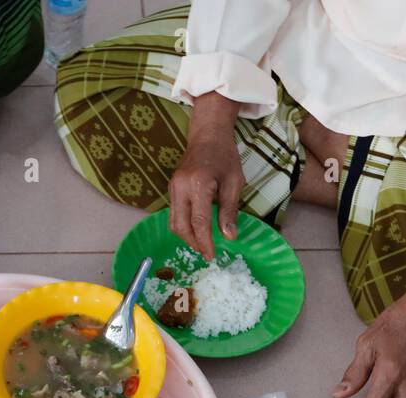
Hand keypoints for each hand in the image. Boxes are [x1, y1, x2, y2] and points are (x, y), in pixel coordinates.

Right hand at [168, 94, 244, 259]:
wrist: (207, 135)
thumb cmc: (225, 156)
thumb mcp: (234, 182)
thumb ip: (229, 211)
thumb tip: (229, 237)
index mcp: (199, 184)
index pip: (199, 221)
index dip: (205, 242)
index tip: (212, 255)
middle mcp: (181, 187)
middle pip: (181, 226)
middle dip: (193, 243)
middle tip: (207, 252)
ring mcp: (172, 188)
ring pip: (174, 222)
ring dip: (186, 237)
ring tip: (201, 243)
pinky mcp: (171, 189)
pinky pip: (173, 214)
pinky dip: (183, 226)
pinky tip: (195, 230)